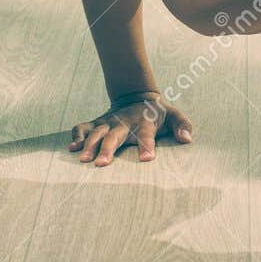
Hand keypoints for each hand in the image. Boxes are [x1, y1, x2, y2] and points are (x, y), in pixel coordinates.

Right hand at [69, 92, 193, 165]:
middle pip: (115, 136)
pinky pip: (83, 127)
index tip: (147, 159)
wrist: (137, 97)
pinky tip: (72, 149)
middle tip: (102, 164)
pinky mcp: (97, 123)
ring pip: (96, 132)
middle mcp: (124, 122)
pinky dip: (77, 136)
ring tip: (83, 159)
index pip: (146, 134)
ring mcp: (109, 122)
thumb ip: (183, 126)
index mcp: (144, 122)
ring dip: (89, 145)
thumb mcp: (175, 116)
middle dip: (107, 149)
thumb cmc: (158, 114)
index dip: (146, 145)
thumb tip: (187, 139)